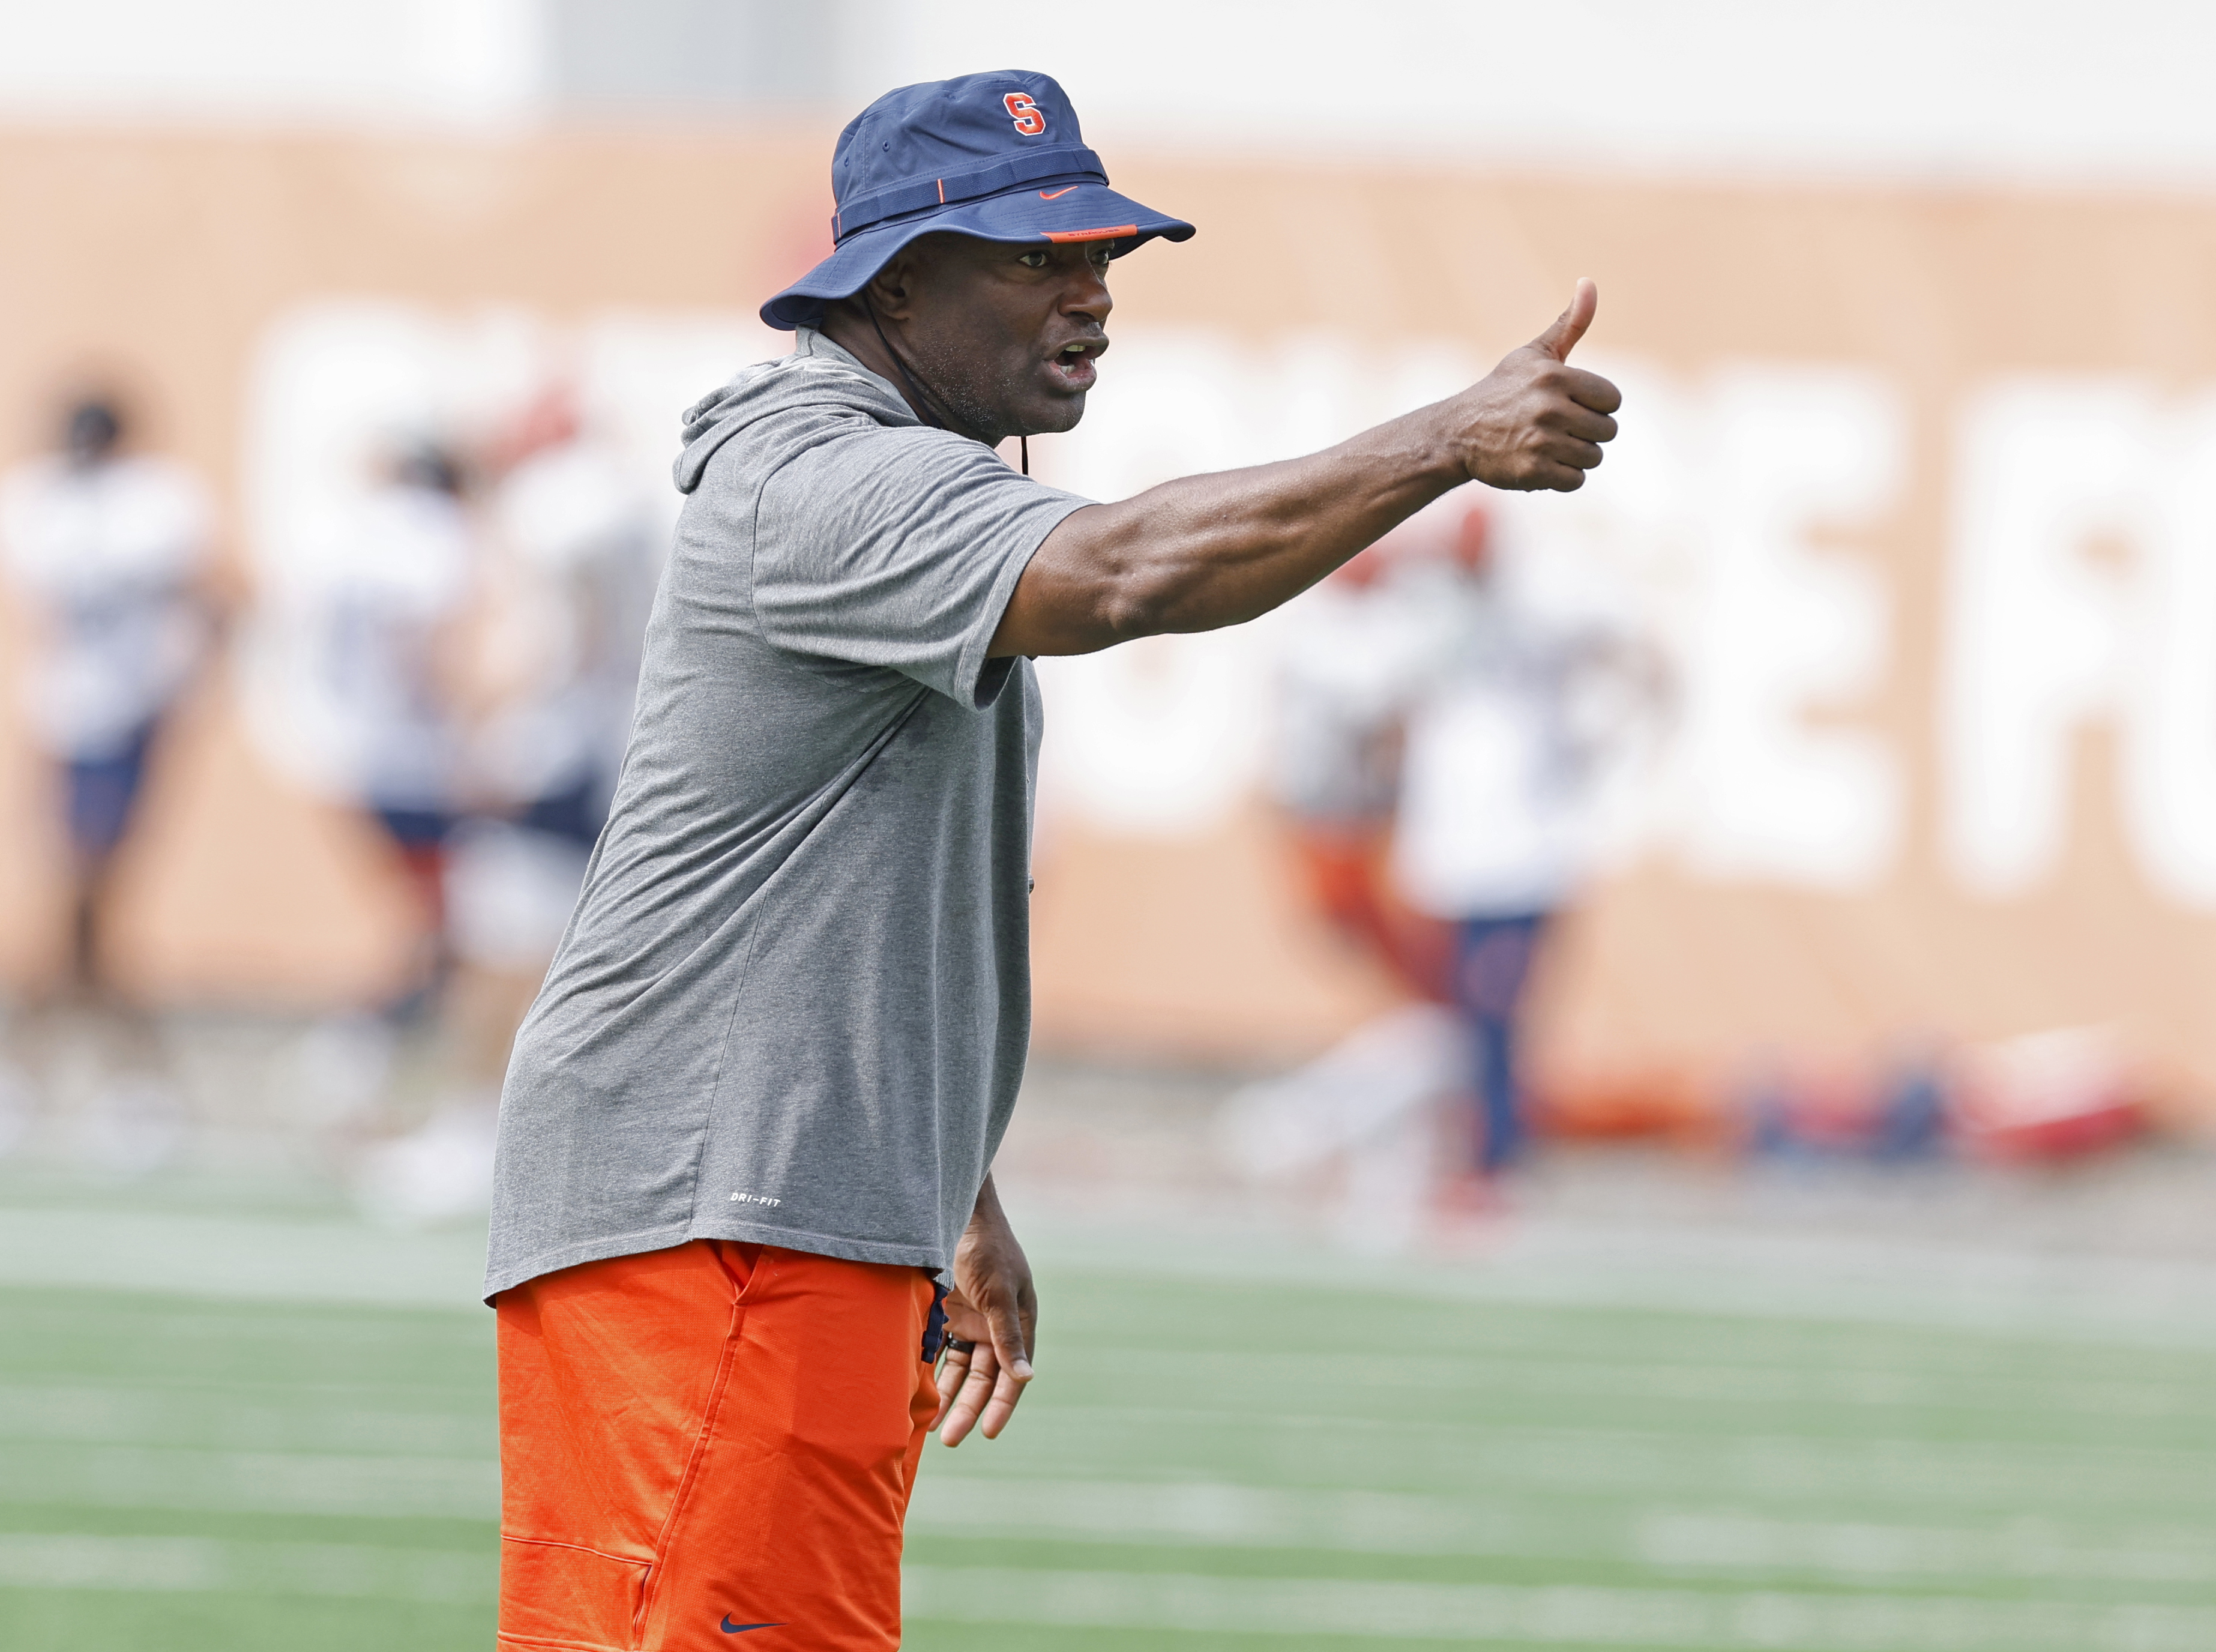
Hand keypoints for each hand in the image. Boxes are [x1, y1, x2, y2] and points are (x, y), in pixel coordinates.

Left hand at [934, 1176, 1035, 1445]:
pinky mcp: (944, 1314)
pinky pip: (936, 1351)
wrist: (953, 1211)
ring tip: (930, 1425)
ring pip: (958, 1370)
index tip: (987, 1433)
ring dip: (946, 1395)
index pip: (1012, 1373)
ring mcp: (969, 1321)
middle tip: (950, 1439)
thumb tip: (1026, 1377)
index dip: (1002, 1405)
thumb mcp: (1000, 1292)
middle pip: (983, 1378)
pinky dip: (928, 1371)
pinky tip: (914, 1393)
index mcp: (1019, 1321)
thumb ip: (1008, 1335)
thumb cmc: (985, 1247)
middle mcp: (994, 1327)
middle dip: (968, 1408)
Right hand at [1450, 278, 1620, 491]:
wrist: (1457, 433)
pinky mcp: (1533, 472)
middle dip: (1586, 433)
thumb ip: (1569, 324)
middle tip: (1555, 429)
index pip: (1612, 399)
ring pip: (1593, 457)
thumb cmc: (1502, 391)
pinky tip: (1539, 464)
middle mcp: (1550, 407)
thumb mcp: (1532, 354)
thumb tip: (1590, 282)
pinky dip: (1561, 477)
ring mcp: (1541, 441)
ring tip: (1546, 446)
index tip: (1570, 405)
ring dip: (1574, 456)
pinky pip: (1575, 480)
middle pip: (1606, 431)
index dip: (1596, 405)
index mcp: (1554, 376)